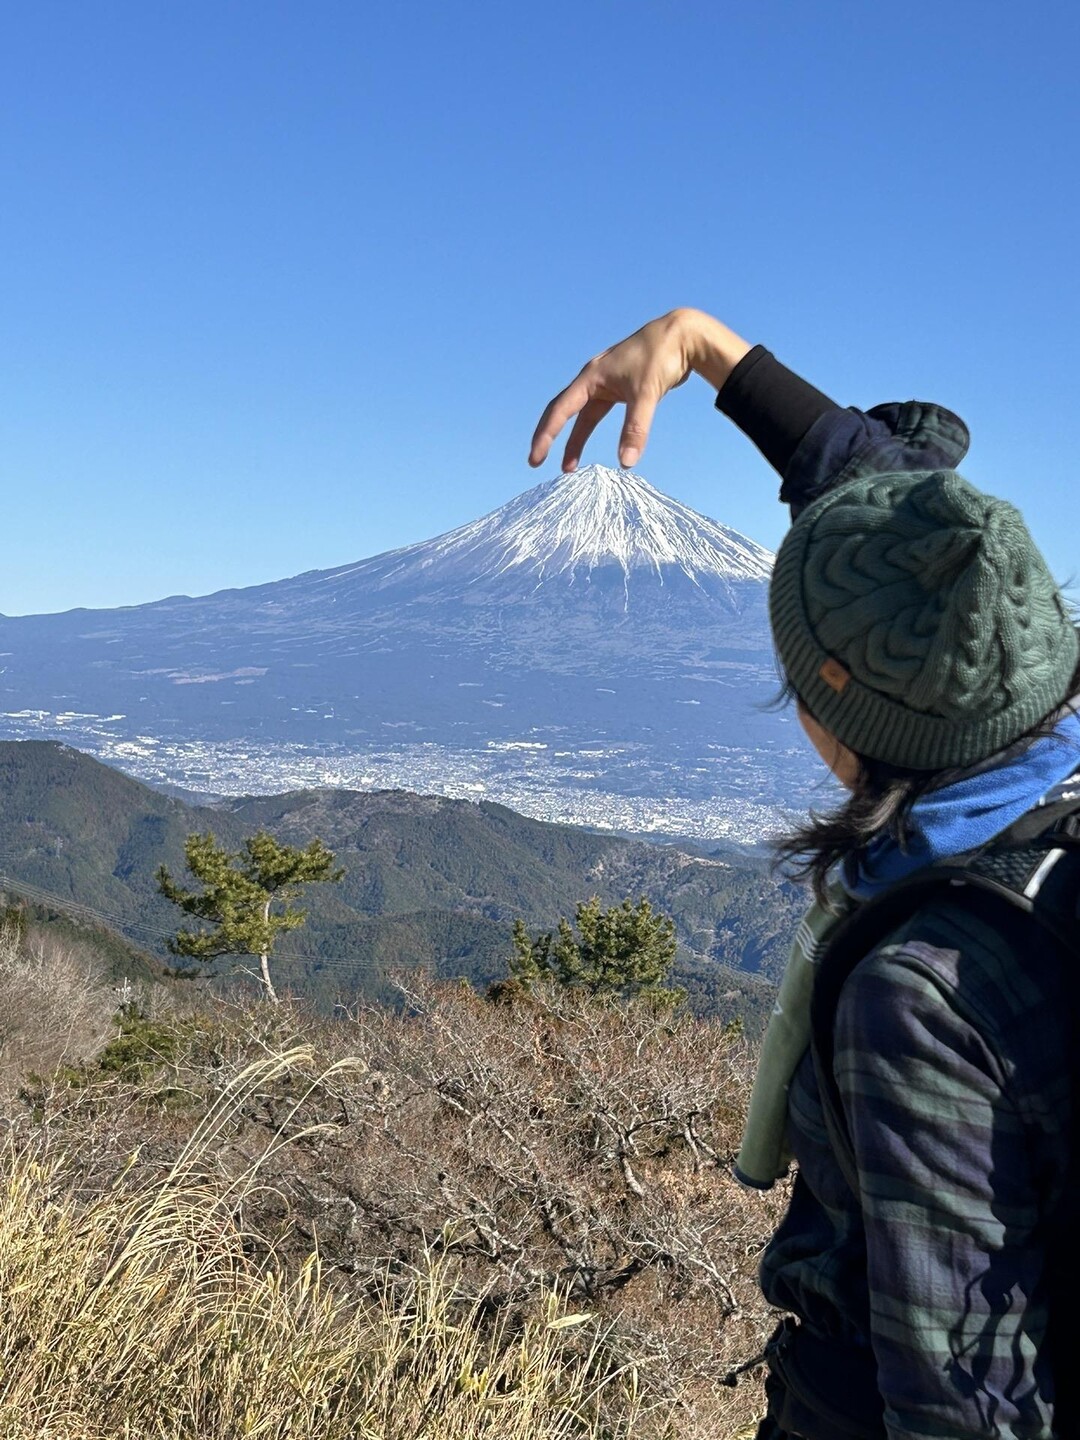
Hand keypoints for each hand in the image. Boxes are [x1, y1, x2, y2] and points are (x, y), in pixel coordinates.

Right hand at [528, 308, 751, 471]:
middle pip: (563, 411)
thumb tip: (626, 462)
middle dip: (550, 437)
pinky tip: (591, 443)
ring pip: (582, 416)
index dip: (546, 435)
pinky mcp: (620, 388)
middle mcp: (594, 379)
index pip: (560, 410)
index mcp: (591, 377)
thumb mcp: (646, 395)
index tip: (536, 457)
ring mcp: (606, 383)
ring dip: (574, 440)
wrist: (682, 336)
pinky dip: (591, 430)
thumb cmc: (661, 357)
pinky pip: (597, 413)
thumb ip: (635, 429)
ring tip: (569, 467)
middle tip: (536, 461)